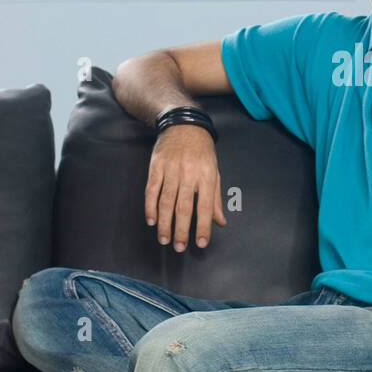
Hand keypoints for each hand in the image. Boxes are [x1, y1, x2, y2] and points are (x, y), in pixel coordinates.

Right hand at [144, 124, 227, 250]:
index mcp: (206, 176)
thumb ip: (215, 198)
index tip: (201, 243)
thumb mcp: (214, 171)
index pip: (205, 206)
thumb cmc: (202, 151)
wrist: (184, 124)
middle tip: (178, 247)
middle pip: (183, 206)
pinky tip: (151, 220)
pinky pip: (151, 190)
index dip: (203, 226)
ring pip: (166, 201)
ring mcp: (171, 170)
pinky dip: (150, 206)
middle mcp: (189, 174)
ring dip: (164, 223)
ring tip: (164, 239)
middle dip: (181, 230)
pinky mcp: (156, 167)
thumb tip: (220, 222)